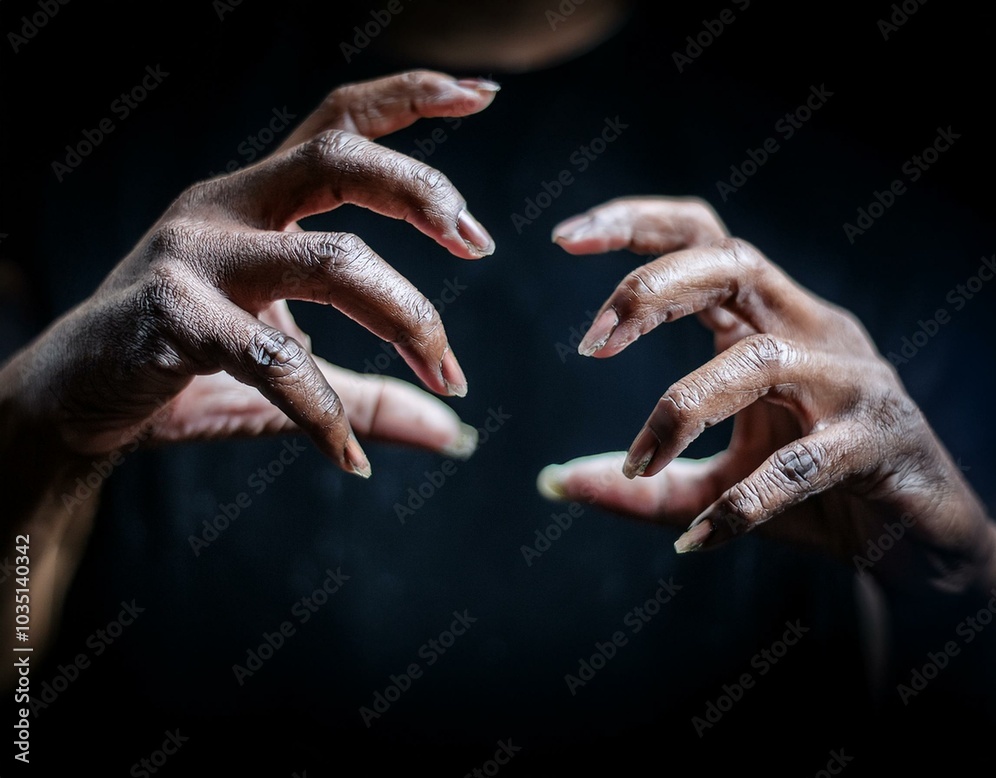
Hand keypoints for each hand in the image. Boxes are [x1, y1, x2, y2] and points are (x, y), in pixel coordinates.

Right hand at [1, 70, 500, 477]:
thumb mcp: (289, 369)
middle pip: (339, 161)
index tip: (481, 94)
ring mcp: (196, 257)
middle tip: (481, 244)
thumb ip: (369, 392)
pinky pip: (275, 361)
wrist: (72, 400)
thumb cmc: (183, 368)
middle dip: (421, 193)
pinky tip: (351, 458)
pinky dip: (326, 413)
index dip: (410, 97)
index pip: (338, 122)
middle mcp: (227, 209)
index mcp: (254, 200)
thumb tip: (450, 432)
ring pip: (329, 259)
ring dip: (405, 317)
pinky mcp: (173, 316)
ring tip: (448, 376)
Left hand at [537, 197, 995, 591]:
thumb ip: (640, 479)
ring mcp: (849, 382)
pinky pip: (799, 465)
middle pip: (732, 265)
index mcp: (769, 320)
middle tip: (588, 346)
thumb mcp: (712, 482)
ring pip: (759, 361)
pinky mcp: (876, 444)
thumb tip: (551, 483)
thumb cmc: (811, 493)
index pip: (705, 240)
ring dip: (681, 409)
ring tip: (637, 464)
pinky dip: (741, 503)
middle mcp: (811, 331)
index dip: (638, 225)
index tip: (564, 237)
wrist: (914, 541)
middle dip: (651, 291)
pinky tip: (699, 539)